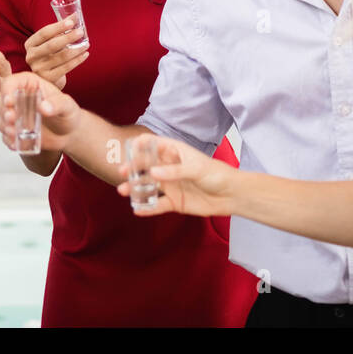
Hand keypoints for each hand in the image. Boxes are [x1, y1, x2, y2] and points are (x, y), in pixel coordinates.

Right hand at [0, 71, 79, 152]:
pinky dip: (7, 139)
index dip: (7, 91)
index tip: (10, 102)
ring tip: (13, 133)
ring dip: (2, 125)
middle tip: (12, 119)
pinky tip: (15, 144)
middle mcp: (18, 97)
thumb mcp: (67, 106)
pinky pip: (3, 134)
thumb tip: (43, 107)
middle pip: (0, 99)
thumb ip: (57, 104)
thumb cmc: (68, 113)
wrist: (69, 133)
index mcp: (29, 84)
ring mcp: (15, 114)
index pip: (11, 82)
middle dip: (3, 110)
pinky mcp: (14, 129)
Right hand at [23, 18, 88, 89]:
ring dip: (76, 49)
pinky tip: (85, 54)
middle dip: (68, 37)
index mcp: (30, 44)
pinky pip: (66, 67)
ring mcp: (38, 69)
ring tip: (86, 44)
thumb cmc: (50, 55)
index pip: (44, 33)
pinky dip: (77, 60)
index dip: (58, 27)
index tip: (71, 22)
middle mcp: (31, 56)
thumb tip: (75, 16)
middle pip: (52, 45)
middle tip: (80, 32)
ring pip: (61, 57)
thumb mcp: (50, 42)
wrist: (47, 77)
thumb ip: (60, 30)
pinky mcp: (48, 78)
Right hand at [116, 135, 235, 217]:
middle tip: (121, 172)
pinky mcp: (174, 202)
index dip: (142, 144)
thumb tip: (153, 173)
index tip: (131, 147)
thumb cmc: (217, 174)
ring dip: (135, 188)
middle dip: (133, 168)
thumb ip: (175, 171)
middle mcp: (169, 168)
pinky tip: (137, 210)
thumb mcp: (196, 169)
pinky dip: (147, 208)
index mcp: (175, 152)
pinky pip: (157, 205)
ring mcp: (170, 185)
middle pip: (147, 166)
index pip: (154, 144)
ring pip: (148, 185)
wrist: (231, 195)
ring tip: (123, 191)